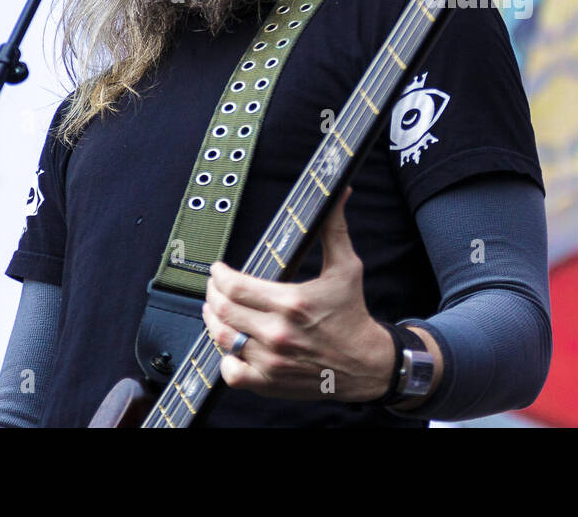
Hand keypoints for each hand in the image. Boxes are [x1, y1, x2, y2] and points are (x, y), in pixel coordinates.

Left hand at [202, 187, 395, 402]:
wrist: (365, 363)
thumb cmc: (353, 314)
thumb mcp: (347, 267)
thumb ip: (334, 229)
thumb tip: (340, 193)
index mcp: (292, 302)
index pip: (236, 286)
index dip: (220, 275)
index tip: (219, 269)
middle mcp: (278, 333)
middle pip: (223, 310)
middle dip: (212, 294)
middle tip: (215, 286)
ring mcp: (270, 361)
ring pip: (222, 338)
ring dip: (212, 321)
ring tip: (215, 309)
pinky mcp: (268, 382)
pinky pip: (230, 373)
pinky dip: (224, 358)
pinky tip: (229, 345)